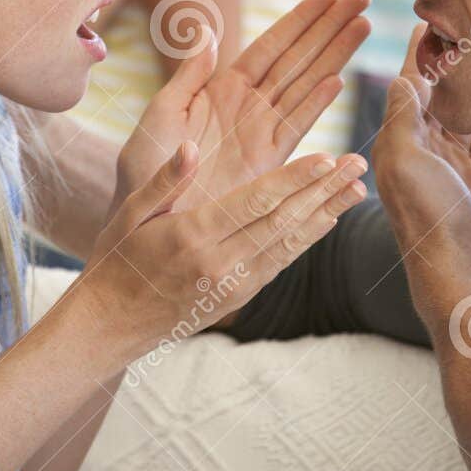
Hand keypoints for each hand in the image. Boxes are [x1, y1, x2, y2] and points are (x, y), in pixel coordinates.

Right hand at [76, 139, 368, 370]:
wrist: (110, 324)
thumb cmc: (116, 259)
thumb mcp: (131, 213)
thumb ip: (166, 179)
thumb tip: (191, 146)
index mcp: (193, 235)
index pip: (256, 202)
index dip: (295, 179)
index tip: (328, 158)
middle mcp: (220, 263)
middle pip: (284, 221)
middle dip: (325, 191)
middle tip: (359, 164)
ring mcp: (232, 284)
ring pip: (290, 243)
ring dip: (327, 214)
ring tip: (357, 190)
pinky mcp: (238, 297)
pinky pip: (280, 263)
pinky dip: (307, 240)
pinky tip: (327, 220)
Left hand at [113, 0, 369, 219]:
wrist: (146, 223)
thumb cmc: (144, 169)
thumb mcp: (162, 114)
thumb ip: (188, 75)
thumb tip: (205, 30)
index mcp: (223, 88)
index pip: (270, 46)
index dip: (300, 21)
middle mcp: (250, 106)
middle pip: (298, 59)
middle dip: (329, 29)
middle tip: (360, 0)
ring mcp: (262, 134)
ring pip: (306, 85)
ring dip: (334, 56)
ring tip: (363, 26)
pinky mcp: (268, 164)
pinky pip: (295, 127)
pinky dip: (316, 105)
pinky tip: (338, 81)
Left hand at [372, 24, 470, 315]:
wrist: (457, 273)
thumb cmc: (426, 219)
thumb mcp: (405, 160)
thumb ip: (402, 117)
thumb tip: (405, 76)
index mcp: (396, 142)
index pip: (406, 86)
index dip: (414, 54)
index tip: (425, 18)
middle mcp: (419, 151)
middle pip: (432, 96)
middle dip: (441, 63)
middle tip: (460, 27)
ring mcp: (447, 168)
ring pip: (457, 115)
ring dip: (465, 87)